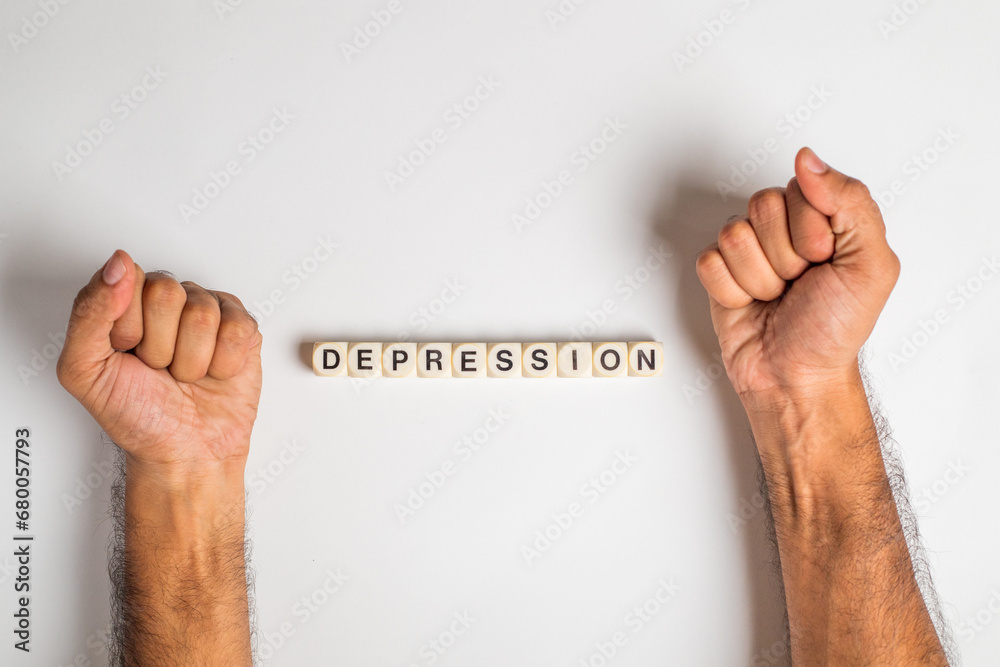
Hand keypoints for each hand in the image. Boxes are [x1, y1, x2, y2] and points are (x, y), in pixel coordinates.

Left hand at [57, 250, 262, 474]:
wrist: (183, 453)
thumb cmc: (136, 416)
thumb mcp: (84, 370)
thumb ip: (89, 312)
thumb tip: (118, 263)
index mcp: (127, 301)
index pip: (129, 280)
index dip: (128, 326)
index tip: (125, 353)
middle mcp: (169, 300)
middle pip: (168, 293)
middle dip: (161, 345)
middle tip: (158, 368)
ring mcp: (209, 312)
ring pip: (203, 313)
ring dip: (191, 360)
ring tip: (184, 376)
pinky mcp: (243, 329)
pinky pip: (238, 328)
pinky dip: (223, 363)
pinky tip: (213, 374)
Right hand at [696, 147, 899, 398]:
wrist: (795, 377)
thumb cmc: (834, 330)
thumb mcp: (870, 264)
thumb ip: (850, 201)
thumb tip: (808, 159)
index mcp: (824, 218)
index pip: (800, 188)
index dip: (810, 230)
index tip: (824, 261)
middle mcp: (784, 229)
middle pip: (762, 205)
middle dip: (784, 254)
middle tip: (799, 283)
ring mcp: (748, 251)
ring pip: (733, 234)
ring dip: (758, 277)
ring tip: (775, 297)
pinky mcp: (719, 273)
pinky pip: (709, 261)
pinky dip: (731, 290)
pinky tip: (751, 304)